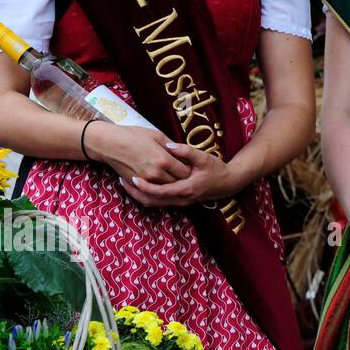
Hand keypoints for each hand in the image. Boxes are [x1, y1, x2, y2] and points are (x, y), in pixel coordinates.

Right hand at [84, 121, 189, 185]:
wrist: (109, 143)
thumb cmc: (133, 135)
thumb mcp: (157, 135)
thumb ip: (173, 146)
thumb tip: (184, 153)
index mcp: (163, 160)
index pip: (185, 172)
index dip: (189, 169)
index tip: (190, 165)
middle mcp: (156, 173)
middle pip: (177, 182)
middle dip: (182, 178)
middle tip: (183, 171)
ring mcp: (145, 181)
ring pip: (165, 189)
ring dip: (170, 184)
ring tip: (172, 175)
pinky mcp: (136, 184)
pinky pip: (152, 191)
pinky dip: (158, 187)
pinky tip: (160, 180)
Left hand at [116, 142, 243, 208]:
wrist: (228, 183)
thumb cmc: (216, 169)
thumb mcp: (203, 158)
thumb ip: (186, 151)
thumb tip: (168, 145)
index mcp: (185, 189)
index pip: (159, 192)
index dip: (143, 186)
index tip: (131, 177)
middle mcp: (180, 199)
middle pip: (151, 201)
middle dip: (134, 192)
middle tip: (121, 179)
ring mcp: (179, 202)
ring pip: (153, 203)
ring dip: (138, 195)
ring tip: (126, 182)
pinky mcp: (179, 201)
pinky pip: (158, 202)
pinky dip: (147, 195)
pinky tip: (140, 185)